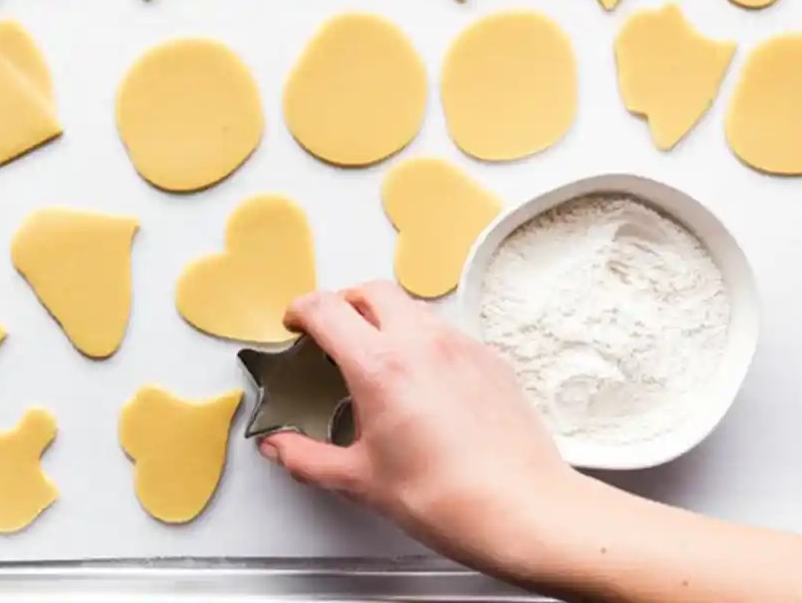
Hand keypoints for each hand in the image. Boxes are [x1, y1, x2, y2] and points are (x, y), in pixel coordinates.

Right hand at [259, 281, 577, 576]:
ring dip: (385, 319)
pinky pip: (446, 333)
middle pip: (372, 291)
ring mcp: (461, 346)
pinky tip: (420, 382)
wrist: (521, 510)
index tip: (295, 323)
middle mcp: (422, 343)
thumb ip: (308, 459)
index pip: (327, 309)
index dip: (301, 310)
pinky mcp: (489, 359)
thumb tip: (280, 449)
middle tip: (331, 331)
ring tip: (375, 358)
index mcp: (380, 366)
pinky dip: (423, 342)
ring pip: (413, 308)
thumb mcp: (361, 480)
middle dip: (344, 302)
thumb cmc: (448, 498)